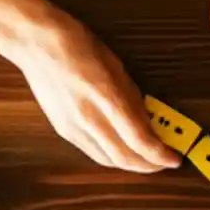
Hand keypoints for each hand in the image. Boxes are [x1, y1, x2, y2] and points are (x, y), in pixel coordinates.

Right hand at [5, 6, 181, 172]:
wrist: (35, 44)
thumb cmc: (79, 46)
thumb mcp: (116, 67)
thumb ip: (133, 99)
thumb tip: (150, 123)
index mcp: (106, 98)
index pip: (140, 140)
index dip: (160, 155)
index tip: (174, 158)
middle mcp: (89, 119)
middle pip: (125, 158)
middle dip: (150, 166)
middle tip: (164, 163)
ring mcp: (73, 128)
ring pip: (109, 161)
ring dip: (132, 165)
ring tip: (148, 160)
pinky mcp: (63, 131)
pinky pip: (94, 153)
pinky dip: (113, 157)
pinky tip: (123, 151)